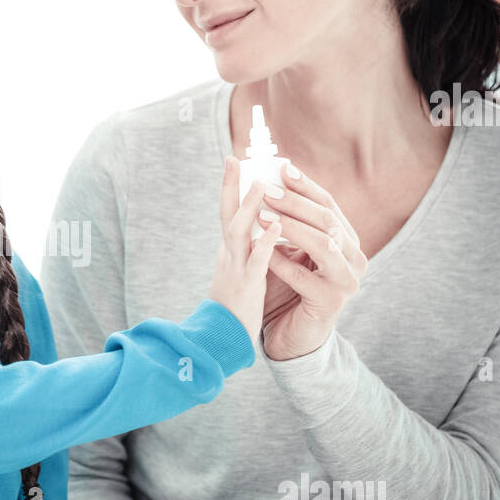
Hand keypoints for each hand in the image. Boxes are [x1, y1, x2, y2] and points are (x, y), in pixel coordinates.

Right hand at [207, 157, 281, 343]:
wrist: (222, 340)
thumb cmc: (235, 304)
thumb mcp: (239, 268)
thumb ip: (247, 246)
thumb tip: (260, 223)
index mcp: (230, 250)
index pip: (228, 212)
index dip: (229, 187)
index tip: (233, 161)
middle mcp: (229, 255)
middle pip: (227, 215)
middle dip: (230, 187)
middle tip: (235, 160)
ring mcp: (235, 269)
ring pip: (239, 233)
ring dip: (250, 208)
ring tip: (262, 185)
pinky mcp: (247, 287)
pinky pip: (256, 262)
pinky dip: (266, 242)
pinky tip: (277, 227)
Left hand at [255, 162, 367, 360]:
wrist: (293, 335)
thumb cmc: (289, 289)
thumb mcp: (290, 250)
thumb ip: (288, 222)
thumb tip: (268, 180)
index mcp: (347, 240)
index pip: (329, 205)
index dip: (306, 186)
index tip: (282, 167)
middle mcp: (354, 258)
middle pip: (328, 221)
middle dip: (296, 203)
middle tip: (267, 189)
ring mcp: (347, 281)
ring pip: (323, 244)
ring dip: (291, 227)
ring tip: (262, 215)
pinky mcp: (332, 303)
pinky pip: (305, 278)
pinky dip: (283, 263)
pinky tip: (265, 252)